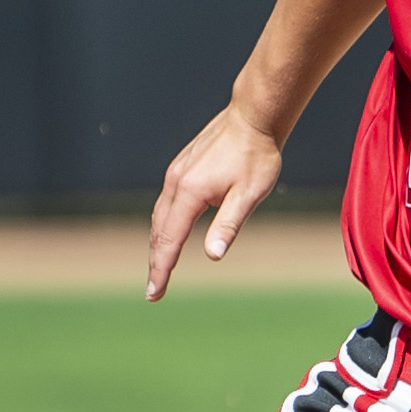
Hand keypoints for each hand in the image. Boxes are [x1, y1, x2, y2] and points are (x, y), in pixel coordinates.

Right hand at [147, 106, 286, 300]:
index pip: (170, 240)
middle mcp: (175, 182)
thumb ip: (228, 225)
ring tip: (159, 267)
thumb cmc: (256, 157)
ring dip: (158, 243)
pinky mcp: (181, 167)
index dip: (161, 269)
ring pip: (160, 215)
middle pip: (159, 230)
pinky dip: (164, 224)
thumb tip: (212, 256)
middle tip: (154, 290)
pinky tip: (170, 232)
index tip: (154, 292)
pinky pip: (166, 202)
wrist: (252, 118)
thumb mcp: (249, 195)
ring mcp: (176, 173)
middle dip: (156, 261)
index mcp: (189, 192)